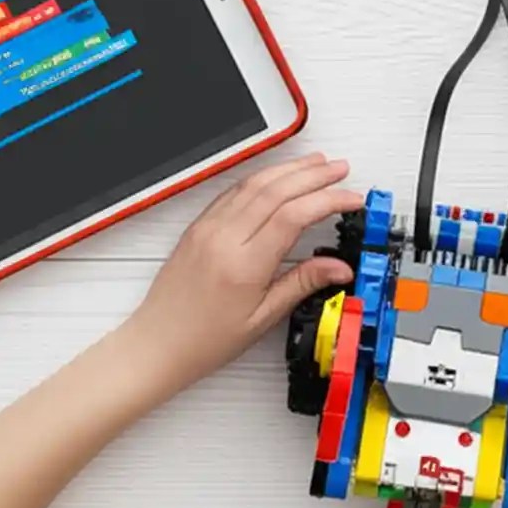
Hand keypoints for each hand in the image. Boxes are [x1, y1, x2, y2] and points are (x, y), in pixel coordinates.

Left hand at [128, 153, 362, 396]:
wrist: (157, 343)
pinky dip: (262, 178)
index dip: (328, 199)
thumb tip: (338, 268)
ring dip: (289, 169)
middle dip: (314, 174)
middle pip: (276, 190)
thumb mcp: (262, 318)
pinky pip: (234, 191)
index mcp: (243, 264)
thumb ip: (302, 284)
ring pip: (254, 184)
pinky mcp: (198, 226)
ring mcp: (207, 228)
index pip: (293, 215)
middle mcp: (222, 238)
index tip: (350, 199)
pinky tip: (277, 176)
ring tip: (316, 164)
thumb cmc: (203, 339)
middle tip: (340, 169)